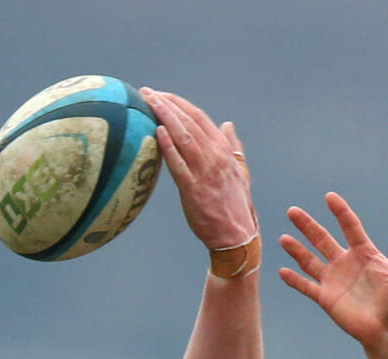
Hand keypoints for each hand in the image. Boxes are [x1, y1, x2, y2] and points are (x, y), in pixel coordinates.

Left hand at [140, 88, 255, 250]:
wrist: (236, 235)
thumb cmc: (235, 205)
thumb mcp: (240, 172)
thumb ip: (233, 147)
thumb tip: (228, 125)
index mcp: (225, 151)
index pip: (200, 117)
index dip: (179, 103)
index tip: (162, 95)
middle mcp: (216, 157)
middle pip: (188, 122)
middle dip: (166, 104)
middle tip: (147, 92)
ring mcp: (204, 172)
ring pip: (182, 137)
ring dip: (164, 116)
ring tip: (147, 102)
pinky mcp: (193, 189)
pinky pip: (178, 163)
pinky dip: (168, 146)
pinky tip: (156, 131)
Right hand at [279, 193, 387, 349]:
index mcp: (364, 253)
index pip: (350, 227)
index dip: (340, 212)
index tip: (329, 197)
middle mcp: (346, 263)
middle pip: (323, 239)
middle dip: (308, 226)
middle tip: (292, 211)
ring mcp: (335, 280)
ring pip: (310, 260)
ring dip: (297, 250)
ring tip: (283, 238)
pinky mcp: (327, 298)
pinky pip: (307, 287)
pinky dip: (294, 280)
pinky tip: (282, 271)